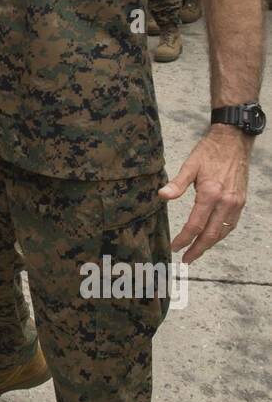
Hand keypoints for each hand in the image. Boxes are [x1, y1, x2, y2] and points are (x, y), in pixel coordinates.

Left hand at [159, 126, 251, 262]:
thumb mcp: (190, 165)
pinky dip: (221, 234)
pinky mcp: (241, 201)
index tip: (175, 247)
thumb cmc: (209, 151)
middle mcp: (226, 202)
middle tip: (186, 260)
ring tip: (197, 252)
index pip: (195, 225)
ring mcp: (235, 203)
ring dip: (209, 244)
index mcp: (210, 194)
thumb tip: (161, 196)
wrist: (234, 141)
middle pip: (210, 234)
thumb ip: (177, 184)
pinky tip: (212, 237)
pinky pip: (231, 224)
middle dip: (197, 249)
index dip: (184, 239)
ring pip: (222, 232)